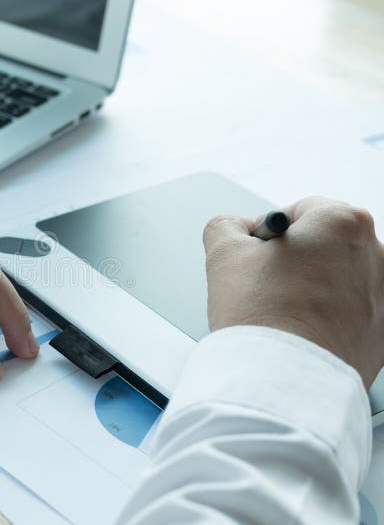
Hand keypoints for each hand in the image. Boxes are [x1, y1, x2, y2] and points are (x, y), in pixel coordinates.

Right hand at [203, 197, 383, 386]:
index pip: (300, 210)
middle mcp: (376, 253)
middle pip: (325, 244)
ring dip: (312, 288)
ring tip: (282, 313)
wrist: (283, 381)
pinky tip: (300, 332)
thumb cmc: (263, 317)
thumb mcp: (224, 254)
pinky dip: (327, 318)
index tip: (256, 256)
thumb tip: (234, 230)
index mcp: (343, 222)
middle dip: (295, 260)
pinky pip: (350, 313)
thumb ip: (226, 227)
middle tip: (265, 286)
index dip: (270, 234)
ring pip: (337, 279)